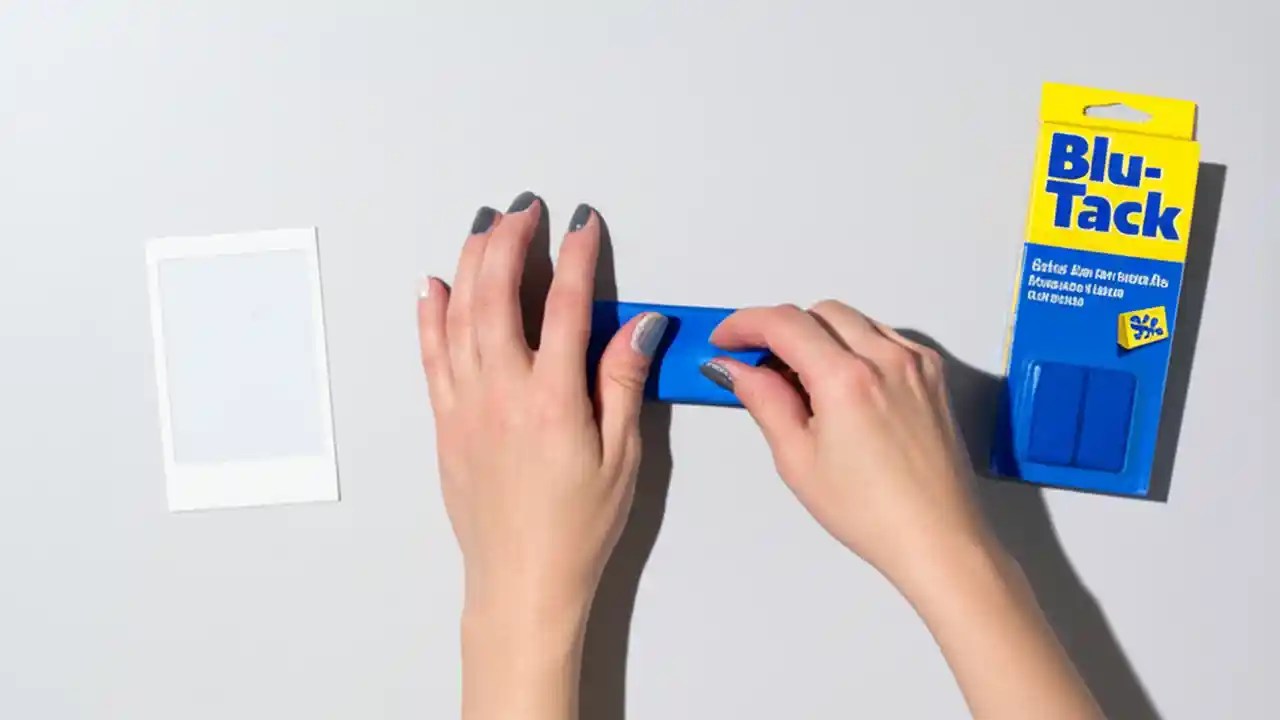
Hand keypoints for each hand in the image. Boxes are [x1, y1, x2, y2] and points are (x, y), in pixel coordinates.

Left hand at [417, 193, 668, 719]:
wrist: (521, 579)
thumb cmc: (577, 526)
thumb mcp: (622, 456)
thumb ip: (623, 382)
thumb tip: (639, 326)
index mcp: (552, 399)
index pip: (563, 306)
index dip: (574, 256)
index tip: (581, 224)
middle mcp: (501, 392)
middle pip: (497, 295)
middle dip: (510, 242)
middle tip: (524, 210)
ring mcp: (465, 404)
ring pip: (458, 315)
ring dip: (470, 263)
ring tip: (484, 227)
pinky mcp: (445, 422)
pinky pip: (431, 354)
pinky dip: (430, 315)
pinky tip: (434, 286)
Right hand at [705, 300, 1099, 717]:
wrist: (938, 538)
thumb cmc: (872, 513)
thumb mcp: (797, 459)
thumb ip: (763, 400)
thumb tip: (736, 369)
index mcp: (847, 379)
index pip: (784, 323)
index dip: (744, 324)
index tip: (725, 339)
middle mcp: (886, 360)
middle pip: (818, 313)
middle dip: (781, 329)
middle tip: (756, 364)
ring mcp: (915, 364)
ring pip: (853, 321)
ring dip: (818, 335)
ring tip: (799, 382)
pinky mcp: (932, 376)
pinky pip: (884, 338)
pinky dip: (854, 346)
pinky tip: (840, 386)